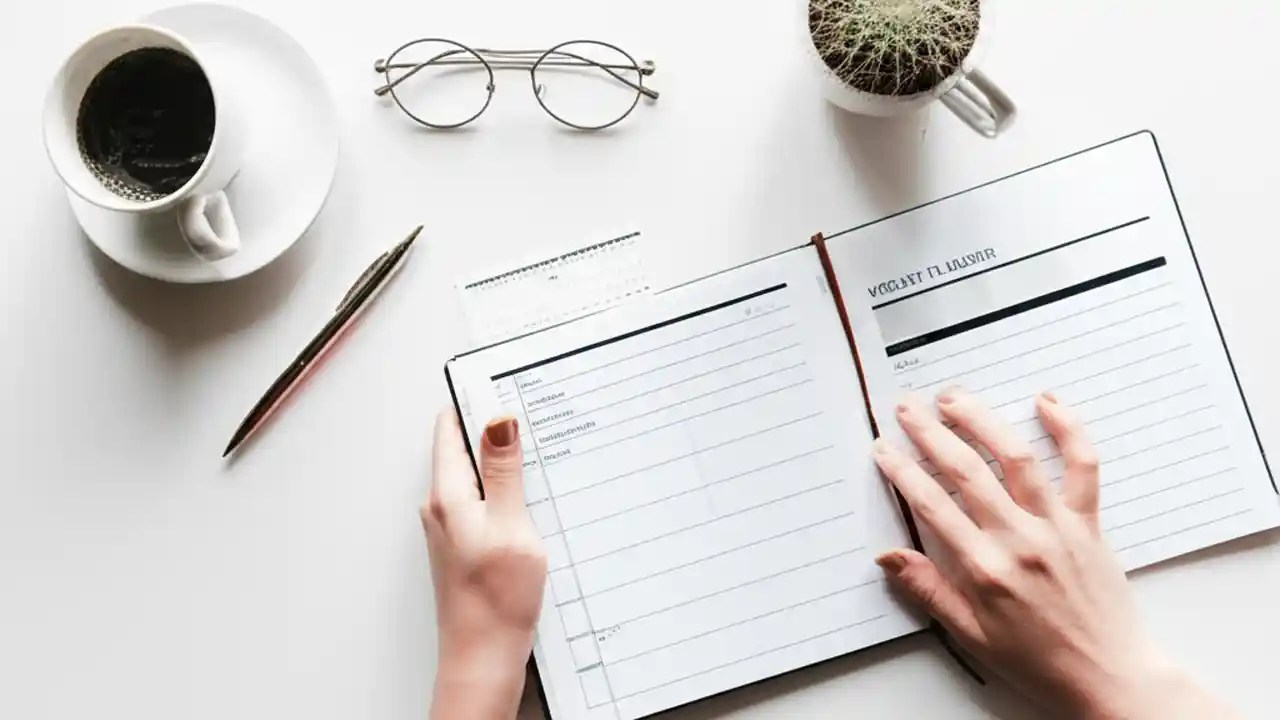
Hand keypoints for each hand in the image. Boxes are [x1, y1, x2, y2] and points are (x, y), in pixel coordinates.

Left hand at [424, 410, 545, 719]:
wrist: (483, 657)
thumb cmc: (494, 602)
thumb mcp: (510, 525)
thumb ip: (503, 472)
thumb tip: (498, 421)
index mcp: (447, 494)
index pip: (451, 426)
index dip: (478, 401)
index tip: (507, 388)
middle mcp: (442, 506)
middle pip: (464, 448)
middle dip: (497, 430)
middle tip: (534, 420)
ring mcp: (452, 526)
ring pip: (477, 476)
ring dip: (506, 465)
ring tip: (539, 460)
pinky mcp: (466, 544)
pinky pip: (485, 501)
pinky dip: (507, 493)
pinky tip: (532, 502)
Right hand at [873, 389, 1234, 719]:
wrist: (1108, 676)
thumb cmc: (1039, 661)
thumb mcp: (970, 635)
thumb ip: (928, 590)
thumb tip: (887, 557)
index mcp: (986, 570)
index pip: (932, 506)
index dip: (903, 471)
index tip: (884, 449)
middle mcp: (1020, 540)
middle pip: (966, 470)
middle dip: (931, 433)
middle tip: (908, 408)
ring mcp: (1057, 527)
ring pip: (1016, 457)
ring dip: (982, 419)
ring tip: (954, 397)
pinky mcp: (1088, 522)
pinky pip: (1082, 466)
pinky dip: (1068, 429)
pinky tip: (1046, 402)